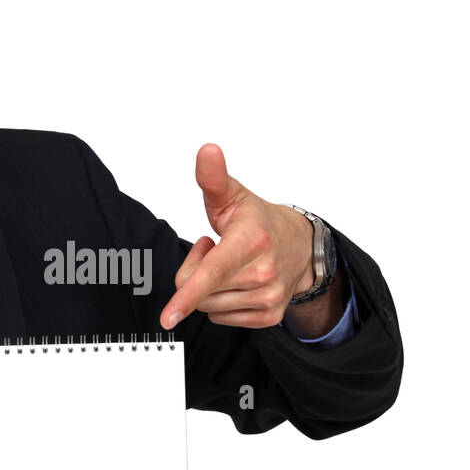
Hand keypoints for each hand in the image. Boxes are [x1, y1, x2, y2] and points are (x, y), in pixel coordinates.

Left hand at [160, 144, 317, 329]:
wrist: (300, 246)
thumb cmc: (258, 221)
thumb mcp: (233, 195)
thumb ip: (213, 177)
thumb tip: (207, 151)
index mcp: (251, 241)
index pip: (212, 272)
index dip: (187, 294)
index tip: (169, 316)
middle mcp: (263, 273)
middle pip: (199, 290)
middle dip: (195, 271)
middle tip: (212, 250)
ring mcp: (268, 297)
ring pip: (208, 307)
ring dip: (209, 289)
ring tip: (228, 265)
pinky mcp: (269, 316)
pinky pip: (221, 319)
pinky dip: (222, 304)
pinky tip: (236, 283)